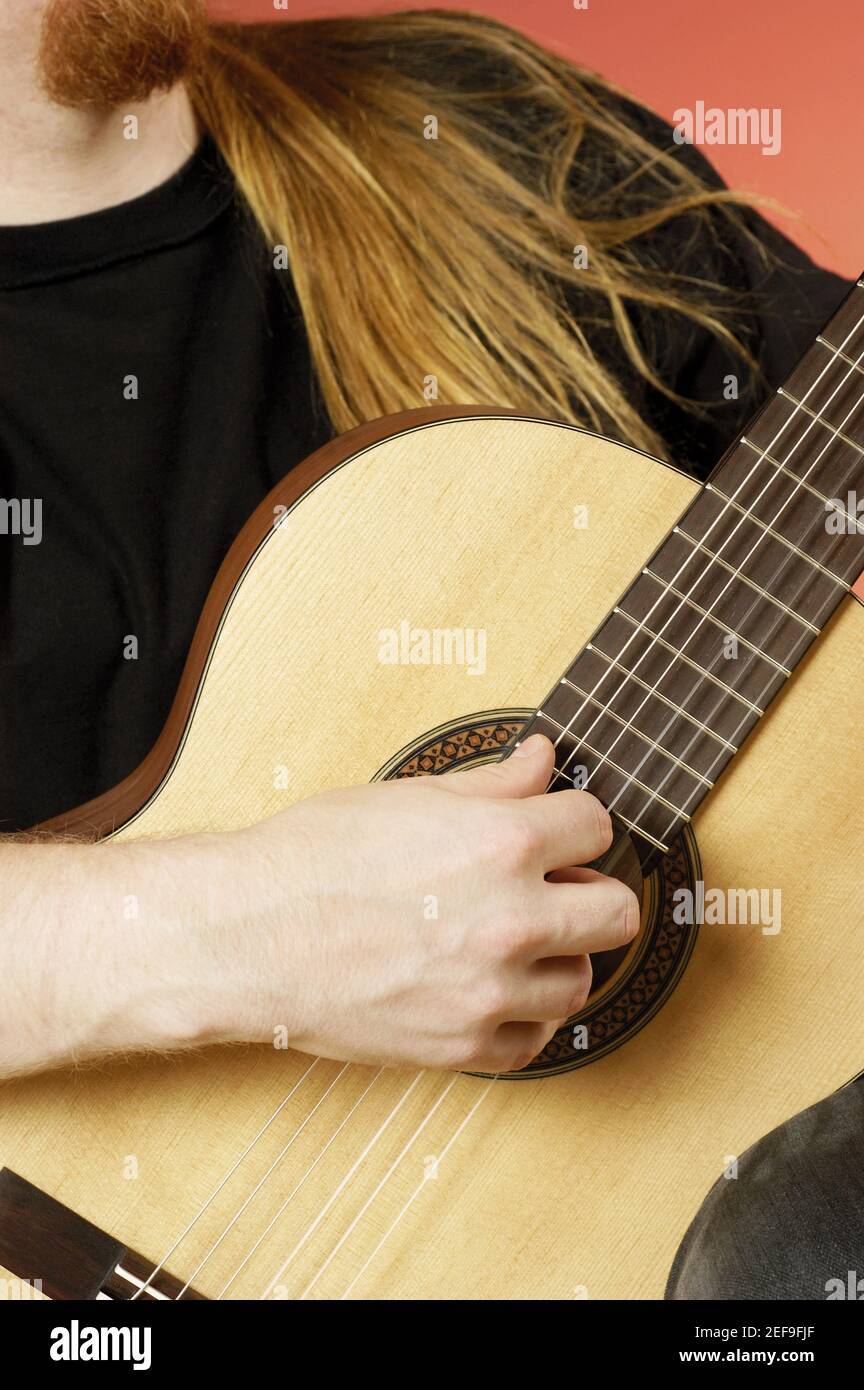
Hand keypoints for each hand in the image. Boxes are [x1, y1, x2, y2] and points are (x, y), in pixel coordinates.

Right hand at [210, 734, 639, 1071]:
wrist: (249, 934)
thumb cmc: (314, 858)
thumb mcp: (409, 798)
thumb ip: (492, 783)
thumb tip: (541, 759)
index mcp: (502, 842)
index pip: (596, 826)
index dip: (573, 823)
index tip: (557, 832)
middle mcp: (510, 918)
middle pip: (617, 912)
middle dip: (589, 892)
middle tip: (554, 889)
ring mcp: (491, 989)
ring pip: (583, 980)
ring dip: (559, 957)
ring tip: (515, 940)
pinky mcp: (464, 1044)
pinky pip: (536, 1039)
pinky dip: (524, 1016)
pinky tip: (494, 988)